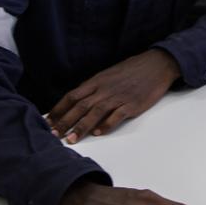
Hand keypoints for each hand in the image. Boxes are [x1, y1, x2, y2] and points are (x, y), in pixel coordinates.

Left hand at [47, 49, 180, 143]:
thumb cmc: (132, 71)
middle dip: (65, 121)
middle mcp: (104, 89)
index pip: (72, 96)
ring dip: (82, 126)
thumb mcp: (109, 75)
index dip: (59, 109)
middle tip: (53, 135)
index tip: (48, 121)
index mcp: (97, 81)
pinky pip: (117, 115)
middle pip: (80, 106)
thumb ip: (94, 89)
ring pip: (95, 112)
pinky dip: (107, 124)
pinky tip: (98, 133)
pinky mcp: (133, 104)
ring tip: (71, 139)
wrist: (156, 65)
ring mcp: (118, 96)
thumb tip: (78, 104)